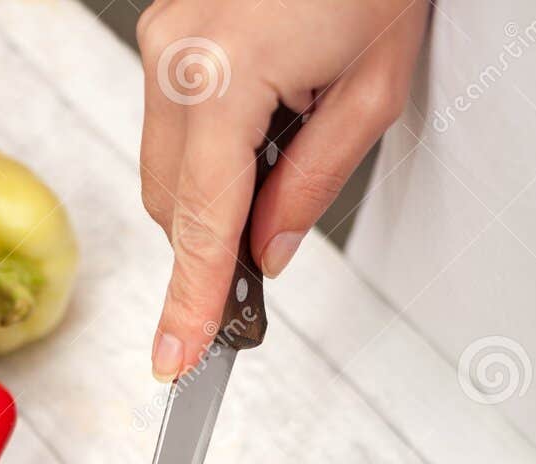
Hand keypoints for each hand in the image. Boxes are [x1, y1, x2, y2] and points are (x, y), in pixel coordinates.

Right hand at [136, 0, 428, 376]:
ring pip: (165, 170)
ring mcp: (162, 41)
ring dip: (213, 195)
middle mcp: (176, 57)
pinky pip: (170, 125)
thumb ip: (313, 184)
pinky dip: (207, 153)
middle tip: (261, 265)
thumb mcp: (372, 88)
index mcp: (224, 76)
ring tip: (283, 152)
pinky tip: (259, 128)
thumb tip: (270, 251)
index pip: (202, 226)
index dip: (190, 303)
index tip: (177, 358)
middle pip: (172, 205)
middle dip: (212, 245)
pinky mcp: (166, 31)